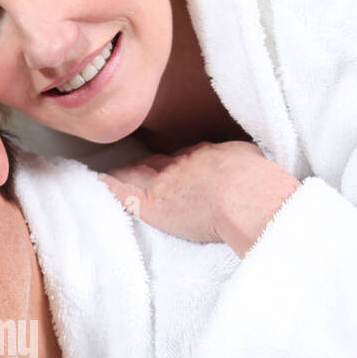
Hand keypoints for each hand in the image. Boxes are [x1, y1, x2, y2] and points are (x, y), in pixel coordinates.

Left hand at [98, 140, 299, 255]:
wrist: (246, 196)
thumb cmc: (259, 185)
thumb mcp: (253, 162)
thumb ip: (242, 163)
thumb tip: (247, 166)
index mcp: (206, 153)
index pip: (183, 157)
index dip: (174, 162)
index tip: (170, 165)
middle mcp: (181, 163)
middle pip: (157, 162)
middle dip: (147, 165)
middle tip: (137, 167)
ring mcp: (164, 182)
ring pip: (137, 173)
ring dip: (125, 173)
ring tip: (113, 175)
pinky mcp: (152, 203)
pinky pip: (122, 192)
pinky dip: (109, 185)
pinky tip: (97, 182)